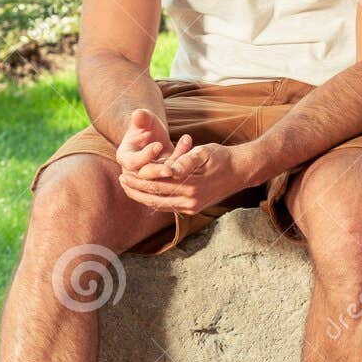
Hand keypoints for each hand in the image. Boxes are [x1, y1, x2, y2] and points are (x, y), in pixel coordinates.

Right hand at [115, 107, 191, 175]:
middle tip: (171, 168)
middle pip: (145, 176)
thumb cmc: (146, 126)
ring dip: (173, 170)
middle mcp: (133, 171)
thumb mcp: (144, 120)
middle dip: (158, 172)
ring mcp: (148, 178)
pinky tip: (190, 154)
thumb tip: (138, 113)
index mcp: (125, 157)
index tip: (158, 145)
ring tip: (186, 159)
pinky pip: (171, 178)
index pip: (132, 162)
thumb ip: (141, 118)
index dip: (145, 155)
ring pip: (160, 180)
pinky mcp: (162, 180)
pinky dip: (182, 169)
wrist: (154, 137)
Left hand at [118, 139, 251, 214]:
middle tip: (120, 179)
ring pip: (159, 205)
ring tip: (127, 187)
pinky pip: (168, 206)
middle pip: (155, 196)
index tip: (125, 170)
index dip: (138, 178)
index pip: (157, 183)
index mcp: (191, 186)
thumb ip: (185, 160)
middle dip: (135, 189)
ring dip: (141, 196)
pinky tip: (144, 194)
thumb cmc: (221, 157)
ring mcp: (191, 207)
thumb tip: (168, 169)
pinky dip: (153, 200)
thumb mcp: (204, 152)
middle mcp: (190, 201)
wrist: (240, 171)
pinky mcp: (192, 209)